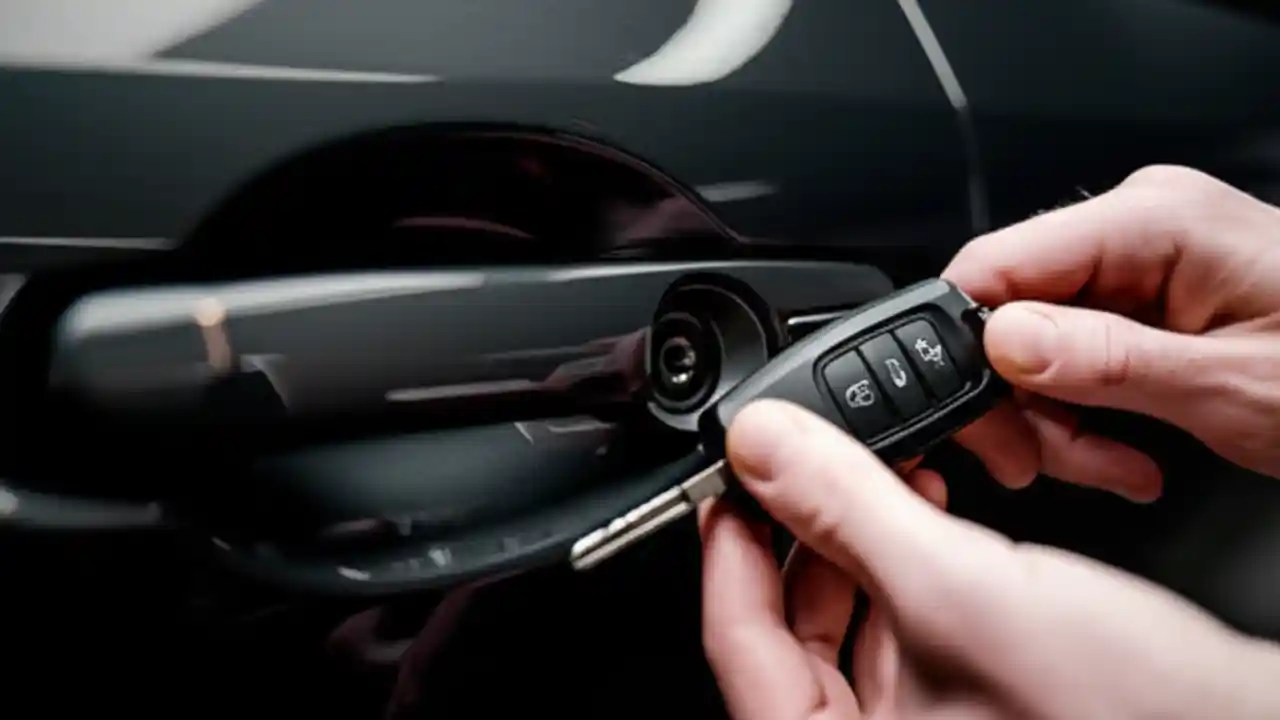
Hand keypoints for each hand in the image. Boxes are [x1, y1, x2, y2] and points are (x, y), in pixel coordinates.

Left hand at [701, 400, 1279, 718]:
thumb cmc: (1134, 715)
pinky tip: (934, 507)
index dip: (724, 548)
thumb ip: (851, 512)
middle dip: (799, 533)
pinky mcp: (977, 704)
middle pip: (789, 628)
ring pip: (852, 620)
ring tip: (873, 471)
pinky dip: (910, 558)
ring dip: (857, 536)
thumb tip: (765, 449)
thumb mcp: (964, 592)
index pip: (735, 642)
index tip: (726, 480)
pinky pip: (911, 624)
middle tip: (799, 464)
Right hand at [943, 165, 1279, 493]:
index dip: (968, 348)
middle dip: (1021, 401)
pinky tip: (1124, 454)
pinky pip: (1077, 357)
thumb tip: (1000, 343)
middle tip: (1042, 463)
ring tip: (1111, 468)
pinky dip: (1088, 415)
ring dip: (1059, 421)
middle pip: (1011, 315)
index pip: (997, 265)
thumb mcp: (1227, 384)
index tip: (980, 419)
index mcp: (1151, 221)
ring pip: (1037, 349)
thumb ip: (1105, 360)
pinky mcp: (1149, 303)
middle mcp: (1138, 231)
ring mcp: (1141, 266)